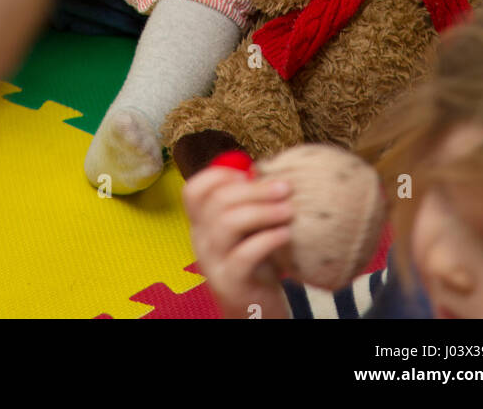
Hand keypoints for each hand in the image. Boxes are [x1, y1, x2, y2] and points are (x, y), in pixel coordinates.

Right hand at [182, 163, 293, 319]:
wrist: (254, 312)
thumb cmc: (256, 265)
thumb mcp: (247, 231)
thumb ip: (248, 204)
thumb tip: (268, 171)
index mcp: (201, 224)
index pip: (194, 190)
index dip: (219, 175)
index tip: (250, 172)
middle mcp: (200, 240)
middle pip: (217, 201)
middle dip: (255, 189)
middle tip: (285, 187)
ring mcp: (212, 262)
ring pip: (228, 223)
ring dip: (263, 211)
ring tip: (288, 210)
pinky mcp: (230, 283)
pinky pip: (244, 254)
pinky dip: (268, 239)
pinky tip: (286, 234)